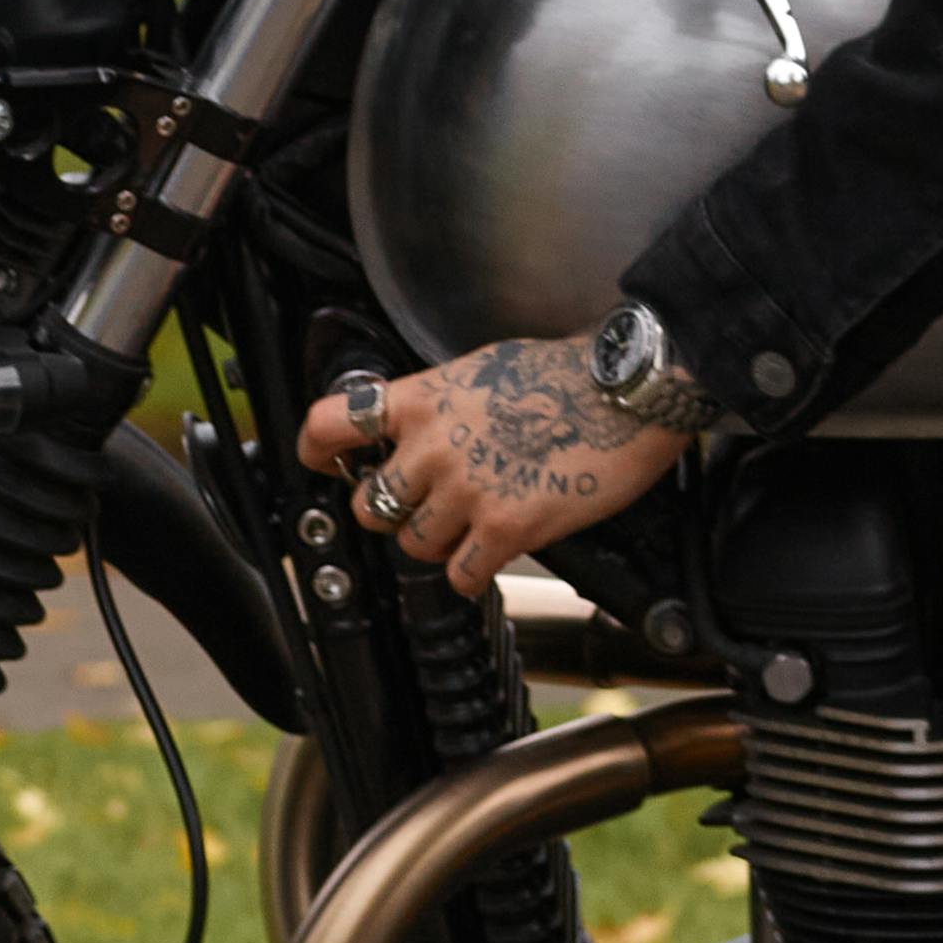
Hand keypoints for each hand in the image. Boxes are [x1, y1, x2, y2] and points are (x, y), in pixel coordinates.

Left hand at [299, 334, 685, 597]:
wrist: (626, 391)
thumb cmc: (566, 373)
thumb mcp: (481, 367)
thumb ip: (438, 403)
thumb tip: (418, 428)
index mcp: (422, 400)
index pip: (331, 424)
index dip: (316, 450)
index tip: (322, 463)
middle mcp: (433, 447)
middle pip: (370, 506)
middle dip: (393, 512)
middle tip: (423, 505)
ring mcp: (467, 490)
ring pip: (413, 546)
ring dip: (438, 544)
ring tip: (470, 524)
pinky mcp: (505, 528)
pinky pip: (459, 575)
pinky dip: (471, 571)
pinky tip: (492, 550)